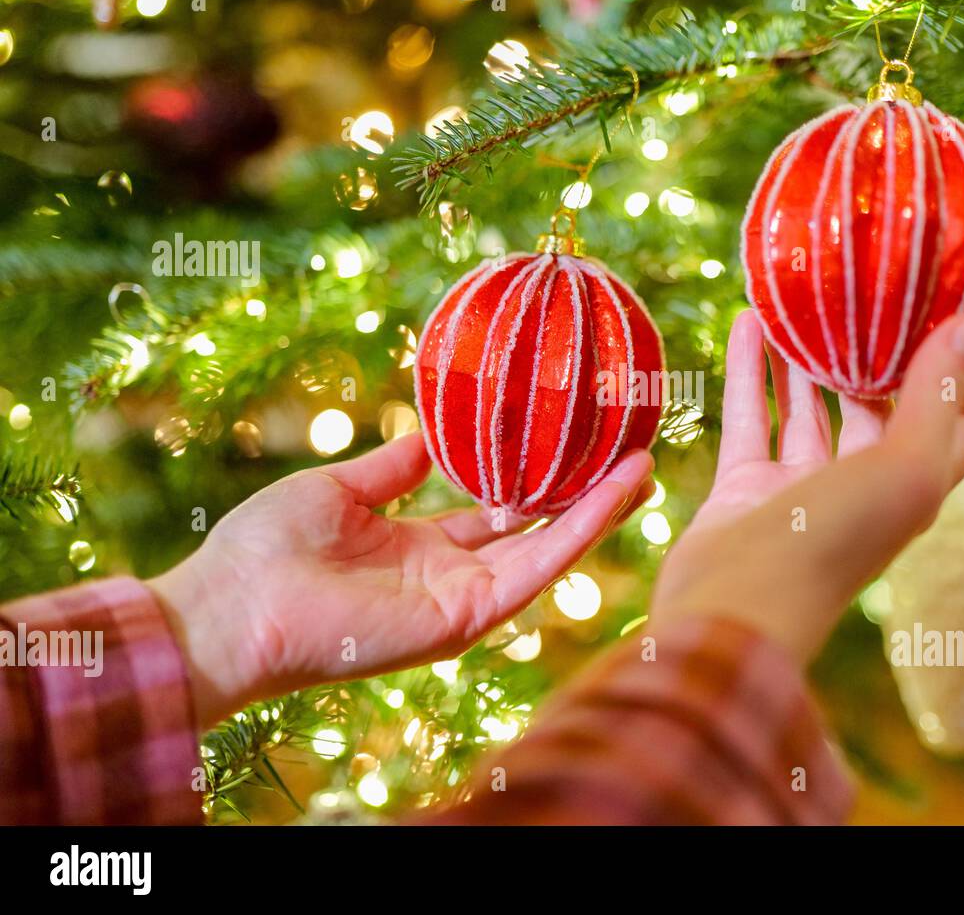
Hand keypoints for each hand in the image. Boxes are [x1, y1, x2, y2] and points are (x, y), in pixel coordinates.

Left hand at [150, 434, 652, 725]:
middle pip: (534, 533)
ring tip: (642, 465)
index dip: (534, 484)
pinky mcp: (468, 616)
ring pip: (549, 551)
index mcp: (419, 547)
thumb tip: (430, 434)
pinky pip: (537, 570)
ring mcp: (464, 599)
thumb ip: (392, 468)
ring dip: (599, 511)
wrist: (235, 604)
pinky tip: (614, 494)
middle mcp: (450, 575)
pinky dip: (579, 532)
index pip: (494, 515)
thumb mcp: (339, 488)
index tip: (571, 446)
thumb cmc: (268, 548)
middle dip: (583, 496)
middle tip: (629, 452)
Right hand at [652, 309, 963, 665]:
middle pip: (876, 411)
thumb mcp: (904, 467)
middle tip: (866, 292)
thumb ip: (935, 396)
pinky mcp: (745, 490)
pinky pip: (751, 420)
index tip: (947, 311)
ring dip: (805, 359)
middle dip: (872, 355)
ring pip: (808, 412)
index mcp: (913, 490)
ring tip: (800, 299)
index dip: (960, 371)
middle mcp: (861, 489)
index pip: (956, 423)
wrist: (735, 609)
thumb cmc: (833, 542)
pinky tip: (748, 320)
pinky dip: (751, 372)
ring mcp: (799, 491)